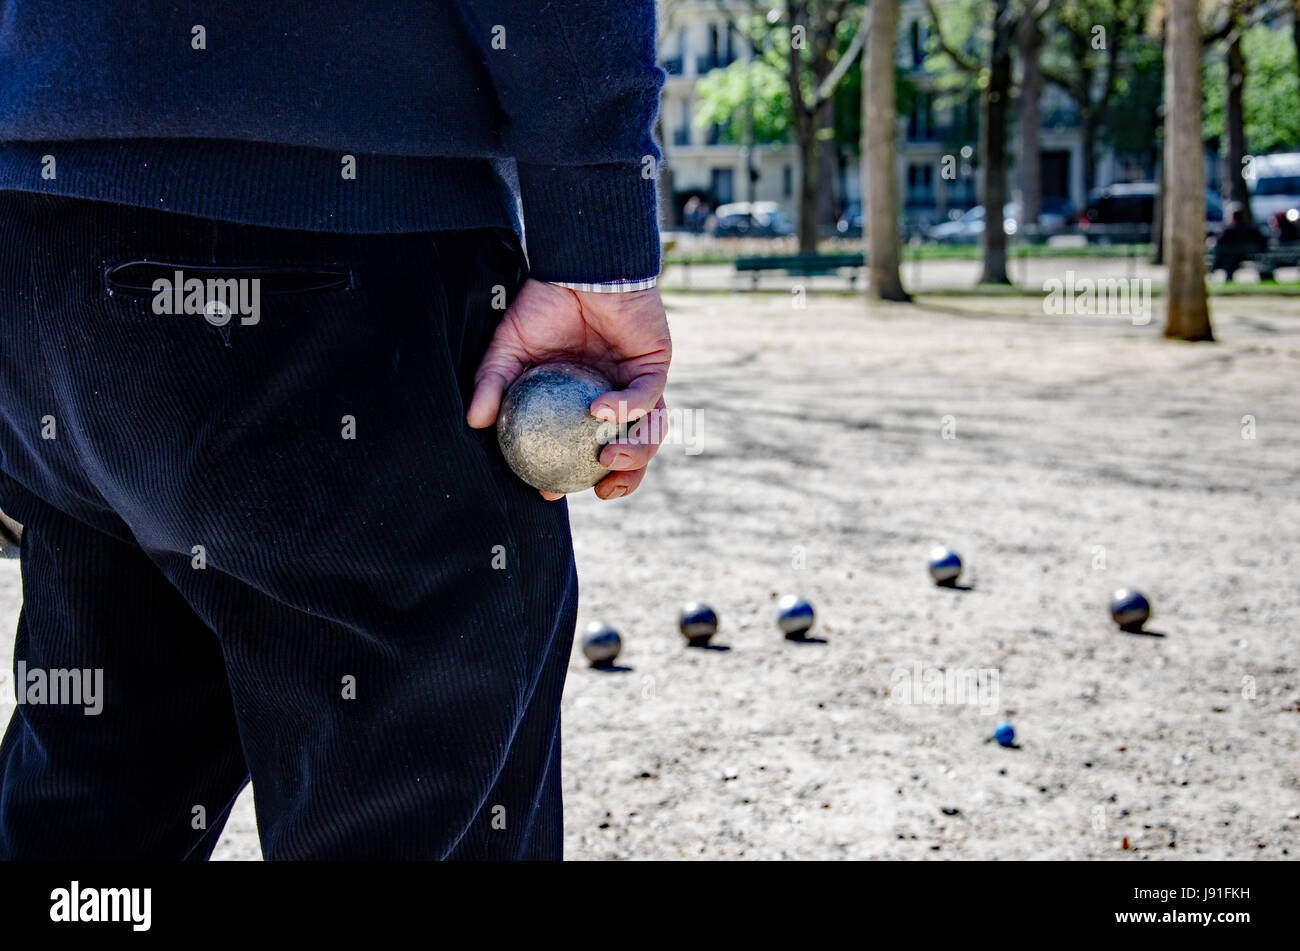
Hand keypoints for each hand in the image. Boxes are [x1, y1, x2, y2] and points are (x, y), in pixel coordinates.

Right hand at [466, 279, 671, 500]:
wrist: (577, 264)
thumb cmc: (543, 303)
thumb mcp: (507, 348)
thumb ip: (493, 384)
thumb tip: (474, 421)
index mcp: (580, 403)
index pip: (582, 450)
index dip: (571, 477)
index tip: (550, 492)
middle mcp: (614, 398)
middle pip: (628, 451)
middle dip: (624, 480)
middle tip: (601, 490)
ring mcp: (636, 382)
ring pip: (649, 430)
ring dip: (636, 453)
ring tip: (608, 460)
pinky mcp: (655, 364)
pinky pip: (647, 396)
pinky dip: (627, 408)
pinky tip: (602, 411)